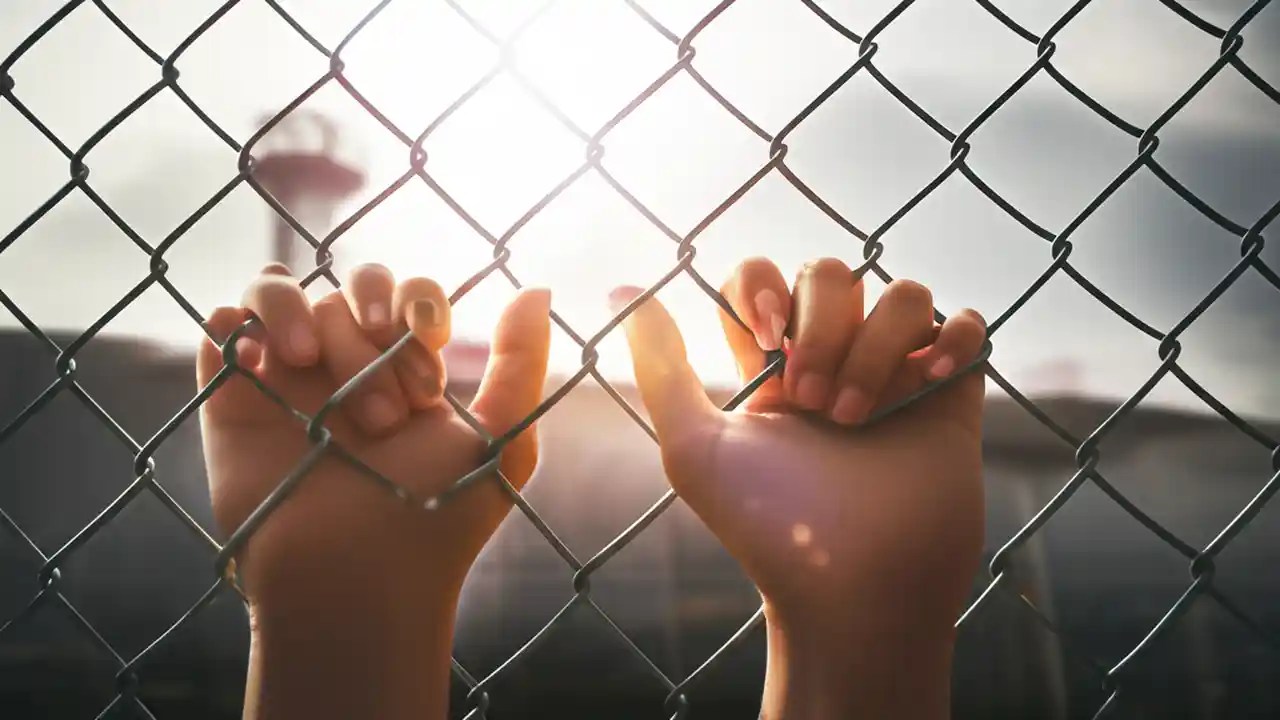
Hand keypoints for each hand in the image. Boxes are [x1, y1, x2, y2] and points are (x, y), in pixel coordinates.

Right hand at [197, 263, 549, 719]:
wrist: (352, 582)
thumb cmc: (433, 522)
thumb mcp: (500, 443)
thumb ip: (521, 363)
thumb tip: (536, 288)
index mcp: (405, 371)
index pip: (408, 295)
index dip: (418, 305)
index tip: (429, 358)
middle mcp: (346, 367)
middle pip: (350, 289)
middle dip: (368, 332)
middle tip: (381, 409)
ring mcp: (287, 379)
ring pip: (286, 292)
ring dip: (303, 314)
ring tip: (308, 361)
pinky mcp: (233, 398)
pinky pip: (222, 324)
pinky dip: (241, 322)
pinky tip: (267, 362)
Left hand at [612, 258, 986, 719]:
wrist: (851, 586)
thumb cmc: (769, 525)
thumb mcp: (694, 445)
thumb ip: (660, 365)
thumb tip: (617, 292)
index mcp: (772, 367)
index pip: (765, 277)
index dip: (764, 288)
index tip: (766, 341)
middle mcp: (834, 361)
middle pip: (834, 273)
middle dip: (823, 326)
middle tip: (811, 403)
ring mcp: (896, 375)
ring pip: (903, 294)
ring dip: (877, 347)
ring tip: (858, 416)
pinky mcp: (950, 396)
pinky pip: (967, 325)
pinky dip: (952, 340)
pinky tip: (928, 383)